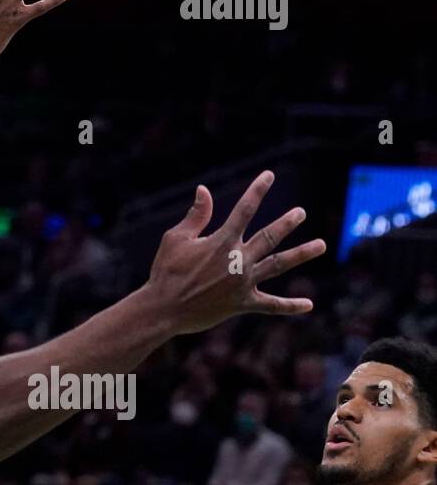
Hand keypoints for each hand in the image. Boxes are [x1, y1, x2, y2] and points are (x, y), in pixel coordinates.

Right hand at [145, 171, 325, 334]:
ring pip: (278, 265)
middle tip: (300, 213)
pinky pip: (271, 305)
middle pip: (269, 236)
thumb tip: (204, 189)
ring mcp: (243, 283)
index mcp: (221, 241)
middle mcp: (238, 260)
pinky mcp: (242, 303)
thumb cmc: (166, 271)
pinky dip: (290, 306)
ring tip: (321, 245)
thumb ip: (196, 215)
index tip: (269, 175)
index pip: (244, 210)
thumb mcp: (175, 238)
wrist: (164, 308)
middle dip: (286, 223)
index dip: (257, 190)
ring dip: (301, 254)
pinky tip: (309, 305)